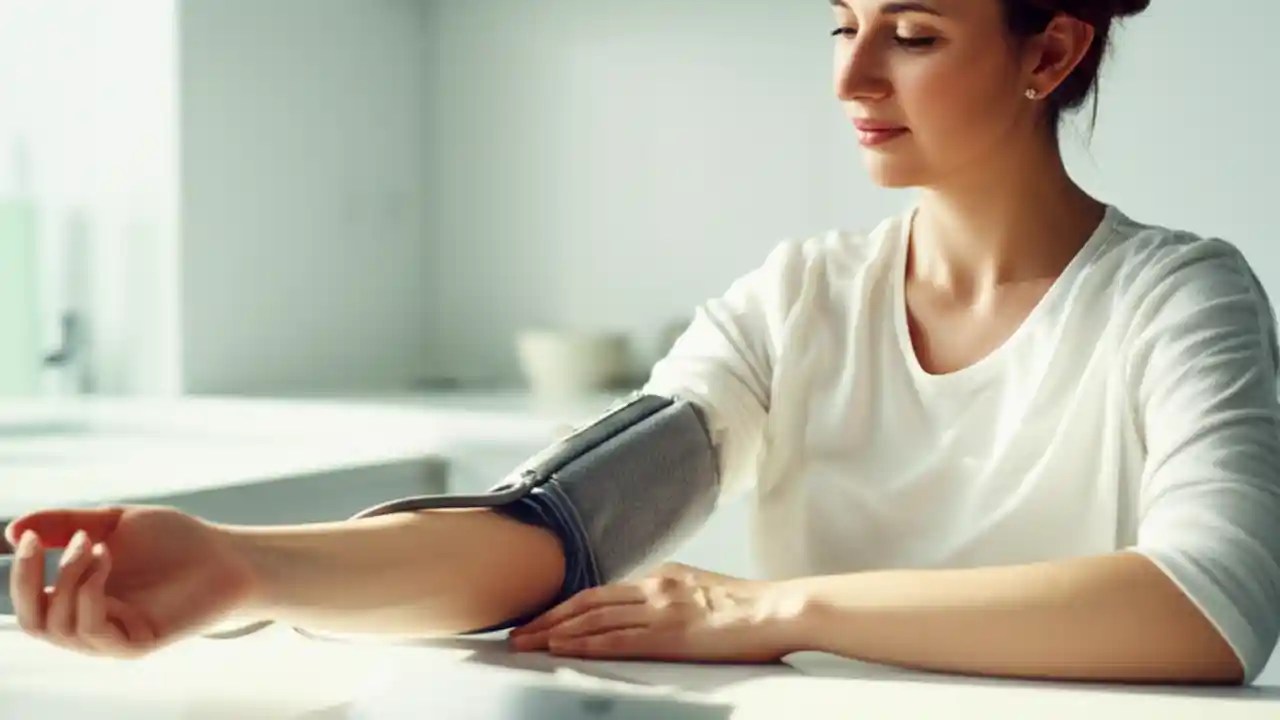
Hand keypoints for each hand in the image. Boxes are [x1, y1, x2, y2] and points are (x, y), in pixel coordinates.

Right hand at [5, 505, 257, 658]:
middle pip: (34, 620)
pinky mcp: (135, 645)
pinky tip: (106, 557)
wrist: (226, 553)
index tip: (28, 537)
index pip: (31, 601)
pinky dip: (89, 591)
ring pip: (59, 625)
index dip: (22, 572)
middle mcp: (92, 623)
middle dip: (28, 580)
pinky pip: (92, 629)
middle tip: (40, 542)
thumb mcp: (113, 523)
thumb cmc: (173, 540)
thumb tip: (12, 533)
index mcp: (81, 599)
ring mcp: (113, 637)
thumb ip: (65, 524)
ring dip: (68, 577)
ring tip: (95, 544)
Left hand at [506, 562, 800, 662]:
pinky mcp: (669, 633)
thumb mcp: (701, 591)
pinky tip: (561, 649)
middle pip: (586, 602)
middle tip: (516, 633)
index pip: (601, 591)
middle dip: (547, 618)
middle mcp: (654, 587)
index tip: (540, 617)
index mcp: (662, 576)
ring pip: (593, 619)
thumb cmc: (749, 607)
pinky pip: (616, 639)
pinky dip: (584, 644)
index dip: (565, 605)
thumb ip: (670, 597)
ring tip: (525, 644)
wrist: (779, 609)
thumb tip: (646, 609)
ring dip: (554, 632)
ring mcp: (660, 608)